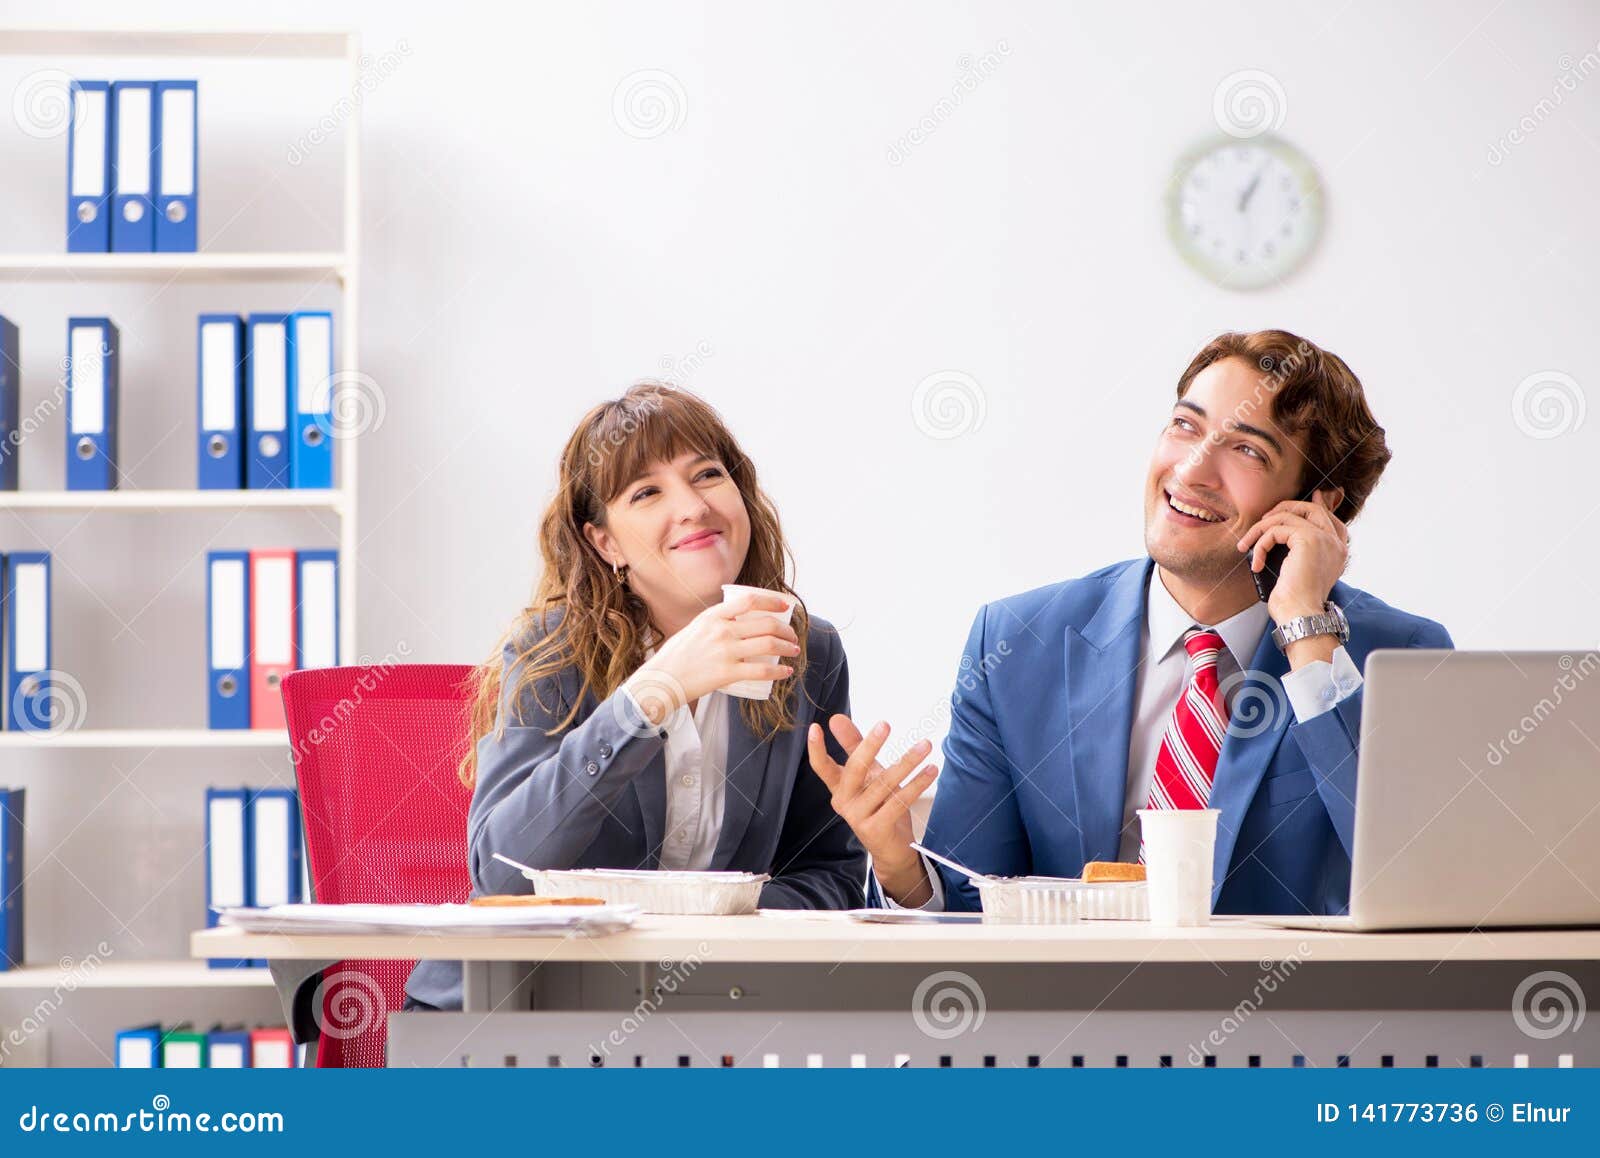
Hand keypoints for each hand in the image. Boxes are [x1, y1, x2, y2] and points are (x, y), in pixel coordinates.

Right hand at [623, 592, 798, 724]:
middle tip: (792, 636)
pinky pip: (762, 671)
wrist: (663, 679)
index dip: (772, 602)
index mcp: (713, 616)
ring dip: (788, 647)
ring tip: (794, 650)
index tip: (785, 607)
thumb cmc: (678, 655)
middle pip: (766, 624)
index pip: (750, 600)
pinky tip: (786, 671)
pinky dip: (779, 671)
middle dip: (786, 630)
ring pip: (769, 645)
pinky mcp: (727, 673)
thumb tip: (740, 619)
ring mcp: (725, 652)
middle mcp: (721, 631)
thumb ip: (717, 622)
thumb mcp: (696, 627)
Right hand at [807, 714, 938, 905]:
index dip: (816, 749)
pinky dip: (917, 784)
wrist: (892, 850)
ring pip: (884, 783)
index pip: (822, 768)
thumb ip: (854, 746)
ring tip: (925, 745)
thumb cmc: (880, 807)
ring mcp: (858, 817)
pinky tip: (930, 770)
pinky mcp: (876, 829)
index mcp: (839, 788)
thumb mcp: (868, 775)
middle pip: (854, 769)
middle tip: (885, 725)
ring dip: (907, 762)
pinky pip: (899, 802)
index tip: (816, 727)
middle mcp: (844, 802)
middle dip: (869, 746)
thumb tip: (836, 718)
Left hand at [1236, 489, 1348, 623]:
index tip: (1314, 496)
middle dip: (1286, 508)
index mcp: (1337, 551)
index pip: (1332, 520)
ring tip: (1247, 545)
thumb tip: (1286, 538)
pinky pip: (1276, 530)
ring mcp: (1323, 538)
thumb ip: (1300, 553)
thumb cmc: (1297, 602)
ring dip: (1261, 529)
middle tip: (1264, 518)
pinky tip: (1256, 562)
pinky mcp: (1308, 539)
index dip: (1321, 506)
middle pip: (1312, 509)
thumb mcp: (1301, 573)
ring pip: (1288, 516)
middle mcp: (1335, 543)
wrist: (1301, 614)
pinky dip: (1260, 543)